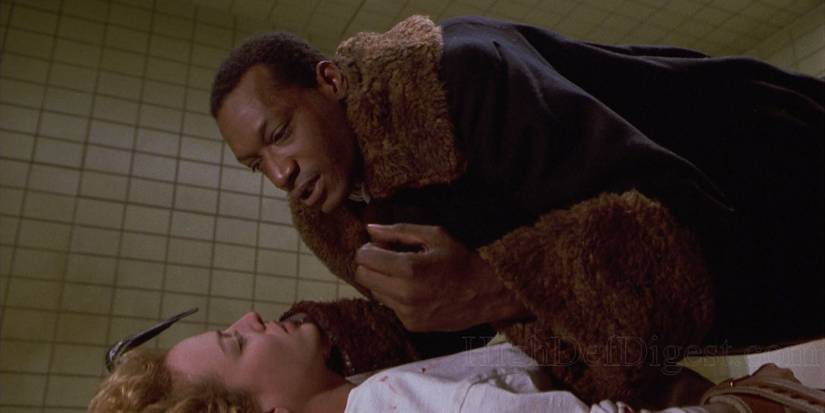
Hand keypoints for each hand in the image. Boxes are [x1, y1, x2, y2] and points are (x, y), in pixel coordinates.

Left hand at [354, 223, 529, 331]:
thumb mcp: (435, 235)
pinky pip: (390, 306)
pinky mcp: (412, 324)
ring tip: (404, 274)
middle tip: (388, 258)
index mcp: (408, 268)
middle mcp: (404, 293)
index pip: (364, 258)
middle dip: (370, 264)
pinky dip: (395, 296)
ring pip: (374, 292)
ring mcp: (407, 312)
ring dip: (382, 281)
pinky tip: (415, 289)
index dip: (369, 248)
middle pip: (363, 276)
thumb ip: (398, 231)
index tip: (382, 246)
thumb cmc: (462, 259)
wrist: (488, 293)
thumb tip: (370, 229)